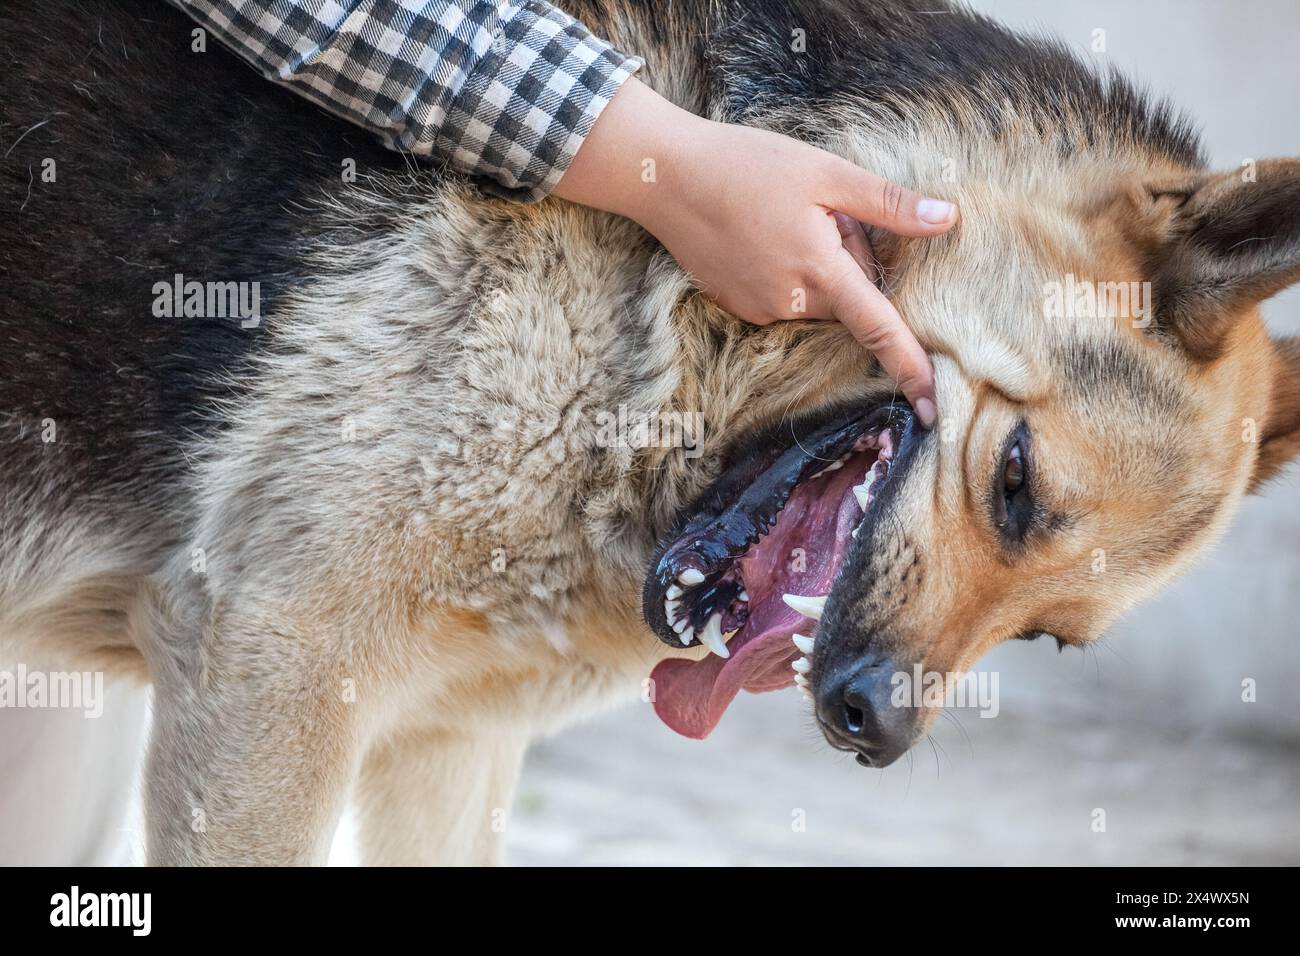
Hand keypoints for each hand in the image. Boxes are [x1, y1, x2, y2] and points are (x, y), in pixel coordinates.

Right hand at [554, 78, 956, 426]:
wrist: (664, 176)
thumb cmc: (746, 165)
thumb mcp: (825, 172)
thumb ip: (889, 203)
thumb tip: (947, 218)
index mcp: (820, 272)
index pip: (879, 329)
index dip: (911, 368)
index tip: (933, 407)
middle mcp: (790, 303)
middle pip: (847, 298)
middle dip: (849, 259)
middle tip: (819, 210)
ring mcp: (758, 310)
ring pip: (814, 296)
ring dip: (815, 263)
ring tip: (779, 216)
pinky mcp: (736, 306)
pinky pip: (782, 297)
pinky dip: (785, 270)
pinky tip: (758, 232)